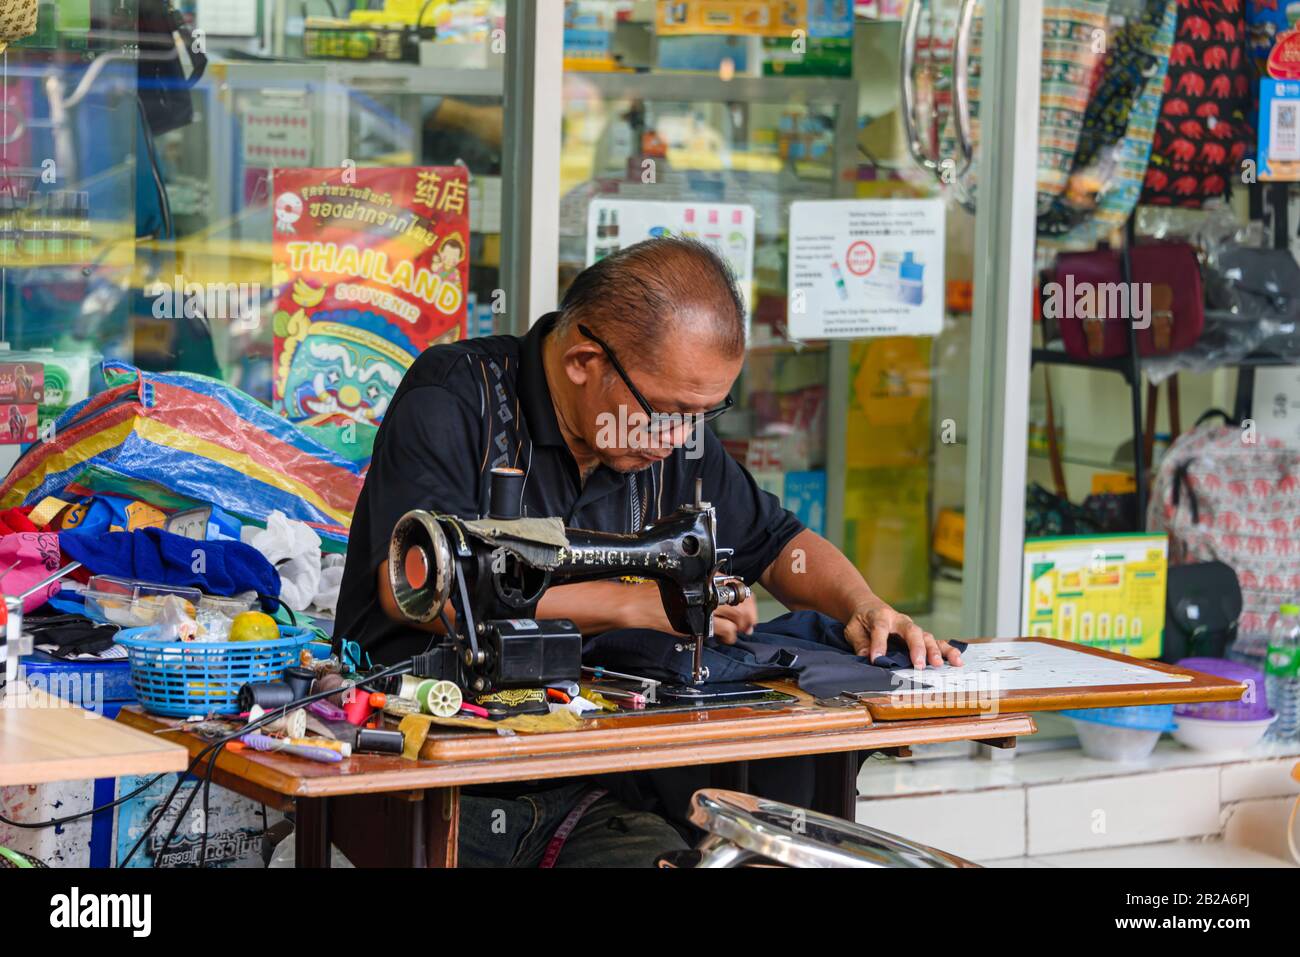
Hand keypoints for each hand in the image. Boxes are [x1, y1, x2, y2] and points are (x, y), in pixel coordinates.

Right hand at [621, 583, 756, 643]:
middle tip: (747, 626)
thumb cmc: (658, 595)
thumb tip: (726, 604)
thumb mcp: (686, 586)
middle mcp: (708, 589)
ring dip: (739, 628)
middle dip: (748, 617)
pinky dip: (728, 636)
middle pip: (741, 603)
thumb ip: (706, 592)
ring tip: (733, 633)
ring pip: (736, 618)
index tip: (749, 611)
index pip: (738, 585)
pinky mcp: (699, 621)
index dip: (747, 601)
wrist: (640, 604)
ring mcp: (704, 605)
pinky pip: (724, 630)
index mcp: (707, 577)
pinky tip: (722, 638)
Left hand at [843, 598, 962, 669]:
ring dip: (935, 651)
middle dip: (916, 648)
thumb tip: (866, 657)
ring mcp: (912, 628)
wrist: (870, 608)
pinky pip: (936, 642)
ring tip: (940, 664)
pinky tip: (957, 660)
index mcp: (880, 617)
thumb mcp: (853, 630)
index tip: (876, 659)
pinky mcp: (920, 636)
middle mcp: (900, 620)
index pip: (880, 629)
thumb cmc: (862, 621)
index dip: (878, 644)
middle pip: (911, 631)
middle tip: (919, 664)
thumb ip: (860, 643)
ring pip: (926, 636)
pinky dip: (947, 650)